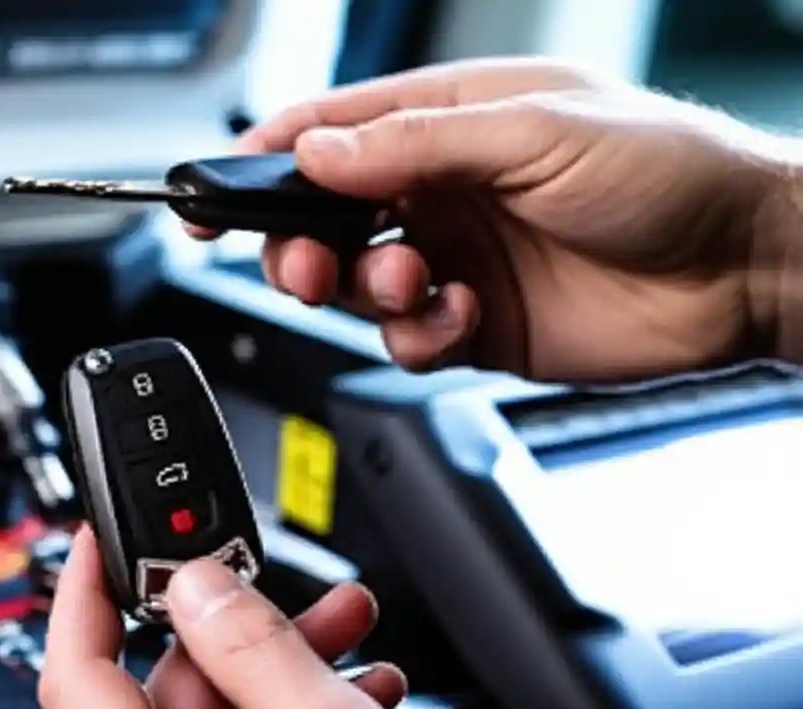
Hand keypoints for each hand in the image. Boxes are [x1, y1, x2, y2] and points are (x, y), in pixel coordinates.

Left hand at [38, 526, 407, 708]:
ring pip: (227, 702)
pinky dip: (304, 700)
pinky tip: (364, 685)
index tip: (98, 532)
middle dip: (240, 613)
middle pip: (171, 676)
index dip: (79, 590)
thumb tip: (200, 584)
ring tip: (351, 622)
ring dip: (289, 654)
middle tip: (289, 579)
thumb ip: (253, 653)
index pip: (73, 669)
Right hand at [193, 57, 800, 381]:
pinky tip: (455, 317)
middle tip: (309, 261)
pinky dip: (413, 335)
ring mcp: (456, 258)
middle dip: (301, 242)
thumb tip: (318, 152)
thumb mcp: (533, 131)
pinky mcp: (475, 323)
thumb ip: (414, 145)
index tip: (216, 191)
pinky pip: (405, 336)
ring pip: (357, 281)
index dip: (266, 160)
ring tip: (414, 284)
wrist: (743, 269)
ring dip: (364, 289)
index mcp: (450, 122)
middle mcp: (443, 189)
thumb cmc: (668, 170)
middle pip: (326, 215)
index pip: (332, 131)